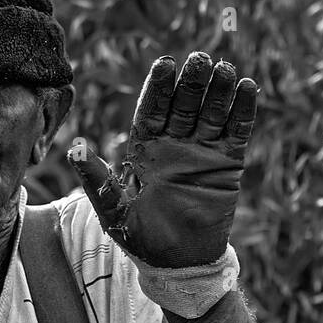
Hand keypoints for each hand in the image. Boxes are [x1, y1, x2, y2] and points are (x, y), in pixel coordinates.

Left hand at [70, 51, 257, 267]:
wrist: (179, 262)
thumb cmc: (141, 238)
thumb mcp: (114, 211)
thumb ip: (97, 179)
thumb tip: (75, 146)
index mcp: (144, 149)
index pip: (151, 110)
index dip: (158, 87)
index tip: (165, 64)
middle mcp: (173, 143)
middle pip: (183, 104)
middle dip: (191, 82)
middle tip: (200, 60)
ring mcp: (202, 150)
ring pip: (211, 112)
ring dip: (219, 90)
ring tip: (225, 69)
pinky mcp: (227, 162)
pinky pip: (236, 131)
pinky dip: (242, 110)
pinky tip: (247, 88)